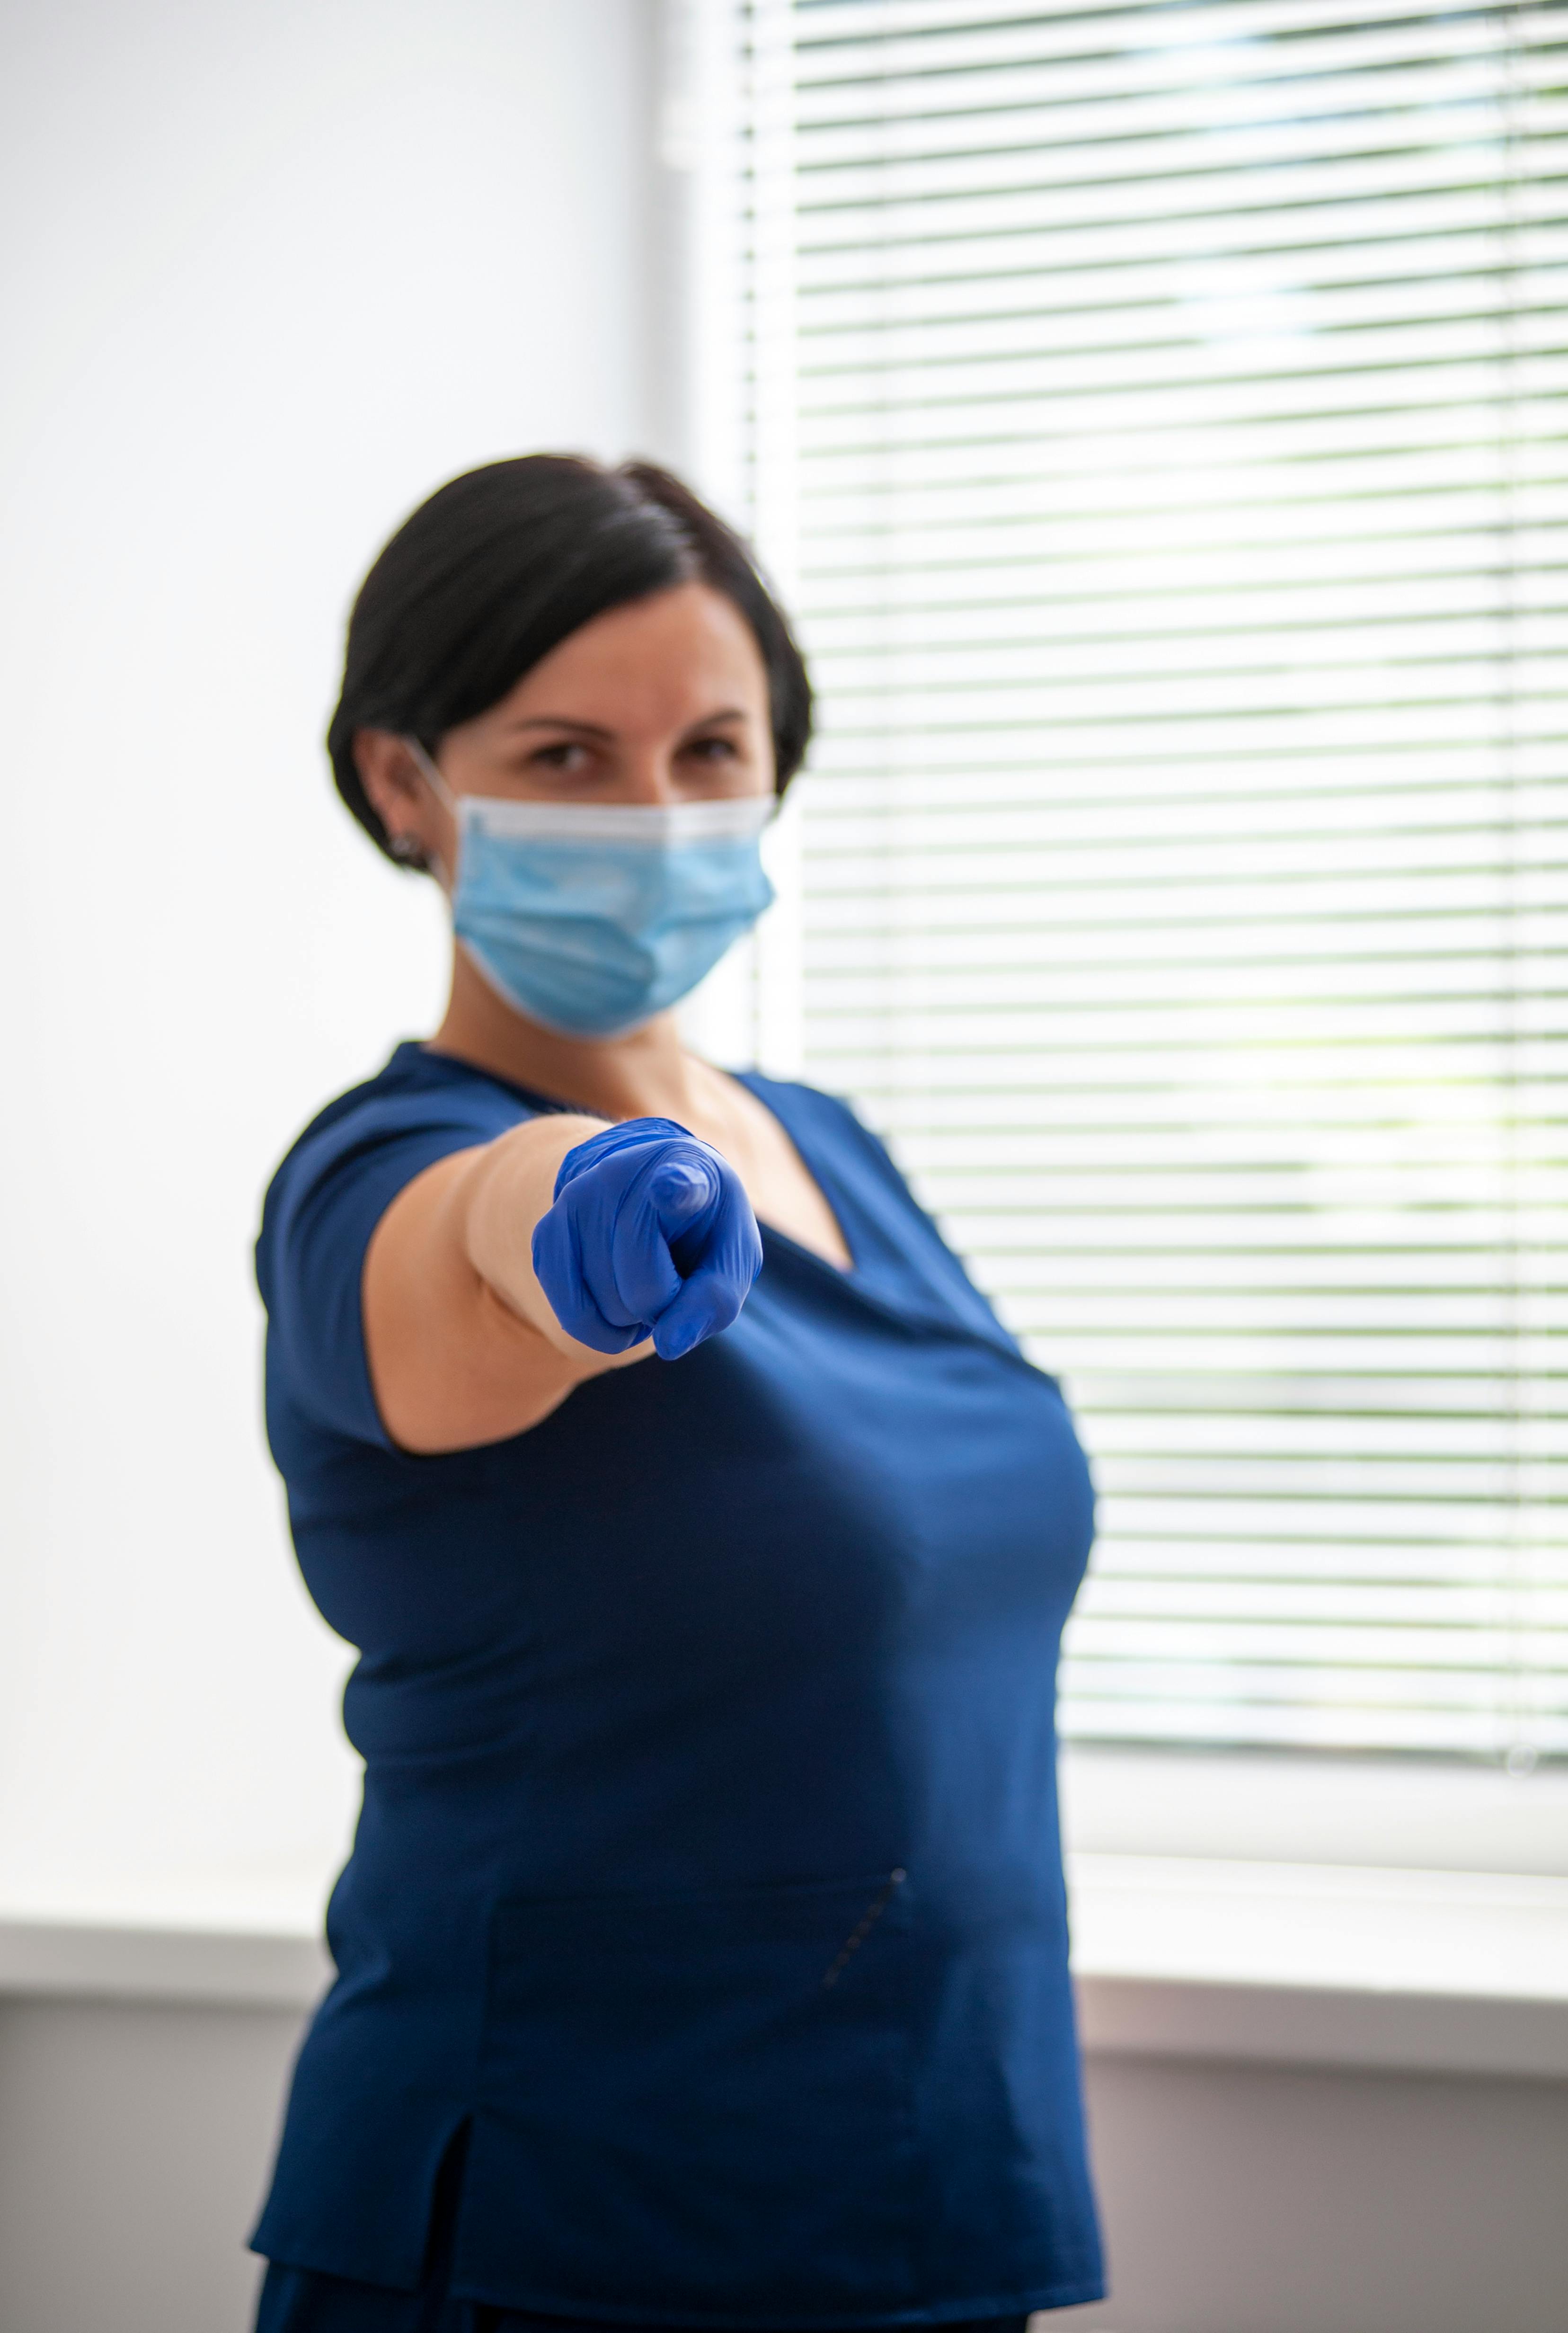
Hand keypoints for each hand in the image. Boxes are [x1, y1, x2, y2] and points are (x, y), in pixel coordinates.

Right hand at [530, 1119, 762, 1360]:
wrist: (651, 1193)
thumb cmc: (702, 1231)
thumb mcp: (731, 1258)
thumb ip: (715, 1300)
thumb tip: (669, 1346)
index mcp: (687, 1171)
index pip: (679, 1183)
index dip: (675, 1188)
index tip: (671, 1188)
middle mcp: (623, 1176)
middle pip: (644, 1286)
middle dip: (665, 1304)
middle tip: (674, 1277)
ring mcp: (579, 1199)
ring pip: (605, 1305)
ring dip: (632, 1318)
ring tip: (645, 1282)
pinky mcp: (546, 1230)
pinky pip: (570, 1313)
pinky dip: (599, 1331)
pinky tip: (618, 1306)